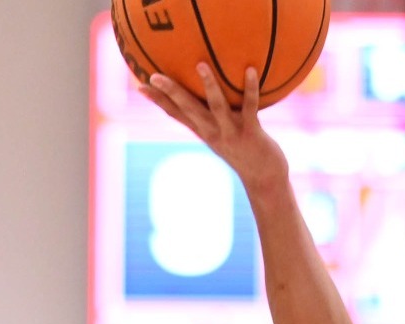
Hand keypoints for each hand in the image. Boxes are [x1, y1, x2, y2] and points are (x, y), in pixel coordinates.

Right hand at [139, 64, 288, 190]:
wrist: (265, 179)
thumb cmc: (245, 152)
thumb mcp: (224, 135)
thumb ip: (215, 117)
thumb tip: (210, 96)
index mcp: (204, 131)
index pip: (176, 114)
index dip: (157, 101)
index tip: (140, 85)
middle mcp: (213, 132)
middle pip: (187, 109)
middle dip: (171, 92)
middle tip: (154, 75)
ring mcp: (231, 132)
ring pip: (216, 106)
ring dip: (209, 86)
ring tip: (201, 64)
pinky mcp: (251, 132)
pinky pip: (250, 106)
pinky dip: (251, 89)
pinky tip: (251, 70)